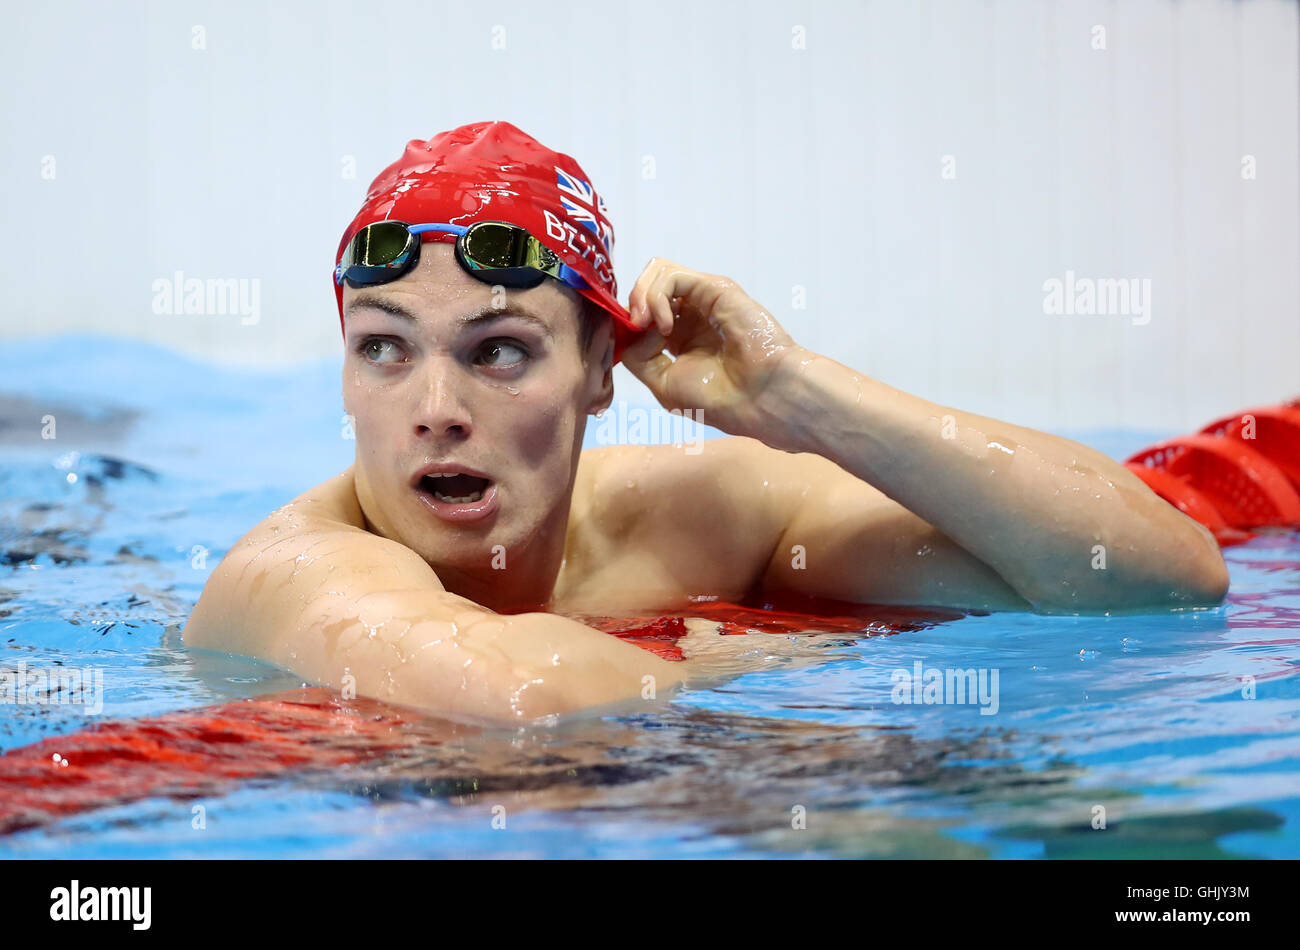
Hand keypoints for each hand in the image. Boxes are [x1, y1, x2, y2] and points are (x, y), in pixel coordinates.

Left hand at [620, 258, 805, 449]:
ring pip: (657, 273)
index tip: (625, 342)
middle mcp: (690, 315)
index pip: (641, 313)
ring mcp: (702, 300)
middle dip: (630, 306)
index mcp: (679, 339)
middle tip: (634, 328)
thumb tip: (634, 329)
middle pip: (646, 288)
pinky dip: (656, 296)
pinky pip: (671, 275)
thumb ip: (639, 356)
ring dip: (641, 297)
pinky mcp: (713, 288)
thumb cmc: (719, 398)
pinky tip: (664, 325)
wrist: (760, 397)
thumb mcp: (663, 383)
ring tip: (646, 324)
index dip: (626, 322)